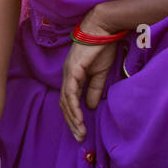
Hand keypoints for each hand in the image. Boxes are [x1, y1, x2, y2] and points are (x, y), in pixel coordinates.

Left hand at [61, 8, 119, 141]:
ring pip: (65, 101)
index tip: (81, 131)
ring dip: (73, 118)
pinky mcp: (73, 70)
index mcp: (72, 76)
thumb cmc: (101, 48)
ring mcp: (68, 73)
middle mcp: (66, 76)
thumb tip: (90, 107)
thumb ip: (94, 90)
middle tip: (79, 137)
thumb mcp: (100, 74)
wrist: (103, 29)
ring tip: (80, 131)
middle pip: (64, 104)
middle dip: (71, 122)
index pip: (68, 101)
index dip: (73, 117)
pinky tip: (80, 118)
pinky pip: (70, 93)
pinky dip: (74, 107)